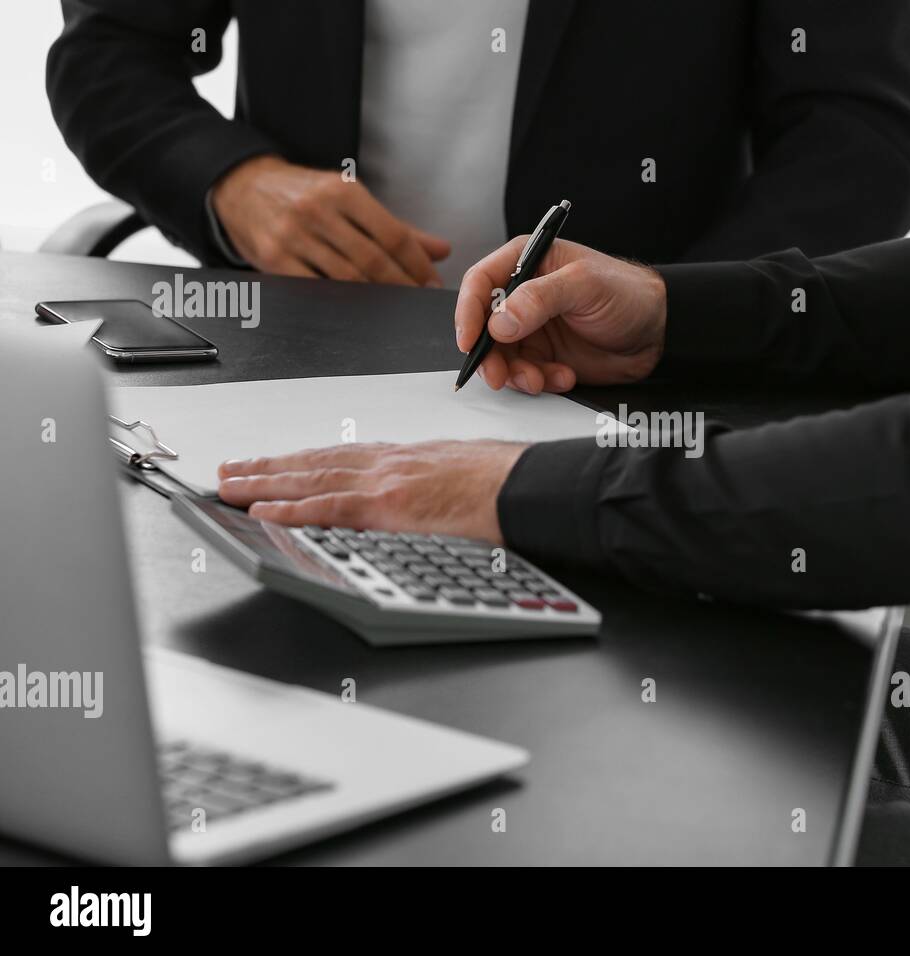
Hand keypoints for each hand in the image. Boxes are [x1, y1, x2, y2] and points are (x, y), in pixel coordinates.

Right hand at [211, 155, 451, 286]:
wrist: (242, 185)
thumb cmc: (304, 193)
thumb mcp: (349, 197)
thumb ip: (397, 227)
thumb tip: (442, 250)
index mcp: (344, 191)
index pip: (393, 235)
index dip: (417, 265)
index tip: (432, 283)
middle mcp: (318, 210)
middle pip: (373, 260)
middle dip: (402, 285)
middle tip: (418, 300)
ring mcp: (293, 235)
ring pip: (346, 278)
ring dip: (376, 298)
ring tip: (394, 307)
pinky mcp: (273, 258)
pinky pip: (315, 288)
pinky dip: (341, 302)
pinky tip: (358, 309)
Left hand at [217, 440, 527, 543]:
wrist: (527, 484)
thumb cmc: (505, 480)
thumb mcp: (461, 471)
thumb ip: (432, 482)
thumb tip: (422, 496)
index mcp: (406, 458)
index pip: (341, 456)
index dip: (302, 460)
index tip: (276, 463)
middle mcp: (388, 464)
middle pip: (315, 463)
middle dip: (268, 467)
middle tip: (229, 470)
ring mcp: (385, 483)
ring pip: (310, 478)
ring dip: (263, 482)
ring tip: (229, 485)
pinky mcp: (388, 506)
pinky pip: (327, 506)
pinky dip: (290, 507)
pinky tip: (261, 509)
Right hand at [455, 237, 666, 392]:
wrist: (660, 332)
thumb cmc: (628, 293)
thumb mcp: (584, 286)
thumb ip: (539, 299)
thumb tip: (498, 322)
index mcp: (527, 262)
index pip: (480, 282)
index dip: (468, 312)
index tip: (469, 341)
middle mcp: (524, 295)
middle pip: (484, 326)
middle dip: (489, 354)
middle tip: (499, 376)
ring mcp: (533, 328)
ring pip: (502, 356)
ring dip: (516, 374)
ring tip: (540, 381)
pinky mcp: (546, 356)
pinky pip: (526, 373)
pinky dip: (540, 381)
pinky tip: (564, 378)